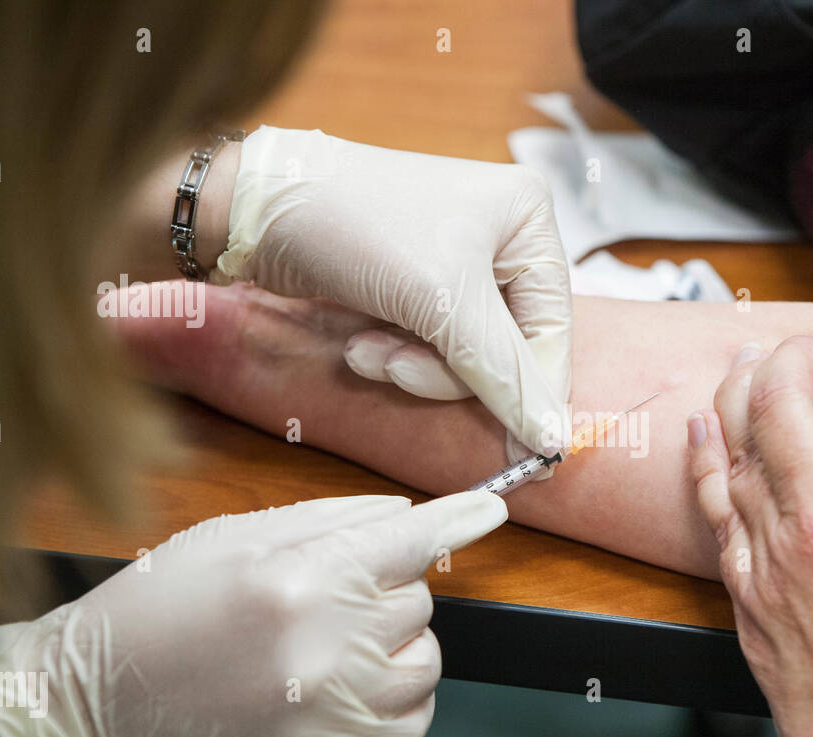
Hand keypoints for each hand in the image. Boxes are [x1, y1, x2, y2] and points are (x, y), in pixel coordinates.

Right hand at [0, 491, 504, 736]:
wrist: (95, 716)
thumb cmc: (153, 617)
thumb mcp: (227, 538)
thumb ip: (329, 520)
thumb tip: (406, 514)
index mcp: (297, 581)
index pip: (411, 542)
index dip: (459, 518)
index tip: (492, 507)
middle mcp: (325, 649)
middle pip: (418, 598)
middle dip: (384, 588)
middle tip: (324, 600)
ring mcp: (335, 714)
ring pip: (426, 658)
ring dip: (395, 643)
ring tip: (329, 647)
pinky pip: (417, 720)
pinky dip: (397, 698)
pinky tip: (345, 688)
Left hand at [215, 126, 571, 458]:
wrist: (256, 209)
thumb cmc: (358, 227)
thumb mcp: (444, 303)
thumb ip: (505, 375)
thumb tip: (556, 439)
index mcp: (529, 220)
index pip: (552, 330)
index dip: (532, 390)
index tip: (527, 452)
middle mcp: (501, 238)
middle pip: (508, 348)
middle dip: (449, 370)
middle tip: (402, 370)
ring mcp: (457, 264)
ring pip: (465, 357)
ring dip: (415, 368)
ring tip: (371, 351)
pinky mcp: (415, 287)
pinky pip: (431, 348)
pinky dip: (396, 355)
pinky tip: (360, 340)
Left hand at [687, 337, 812, 736]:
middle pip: (783, 396)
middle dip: (792, 355)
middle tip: (807, 349)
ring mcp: (775, 555)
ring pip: (735, 440)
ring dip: (741, 390)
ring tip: (750, 364)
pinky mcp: (745, 594)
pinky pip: (711, 503)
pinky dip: (704, 456)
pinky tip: (703, 428)